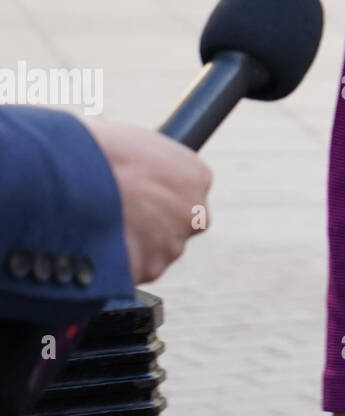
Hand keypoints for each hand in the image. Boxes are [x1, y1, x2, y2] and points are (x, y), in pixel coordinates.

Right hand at [86, 122, 212, 284]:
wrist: (77, 181)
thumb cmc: (100, 154)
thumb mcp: (138, 146)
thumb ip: (152, 167)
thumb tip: (142, 175)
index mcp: (196, 176)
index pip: (187, 193)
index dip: (159, 197)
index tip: (140, 198)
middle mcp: (195, 212)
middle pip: (179, 225)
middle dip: (155, 225)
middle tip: (124, 218)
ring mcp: (173, 244)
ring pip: (157, 250)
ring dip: (136, 246)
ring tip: (103, 230)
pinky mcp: (149, 269)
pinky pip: (135, 270)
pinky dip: (120, 265)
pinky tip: (100, 247)